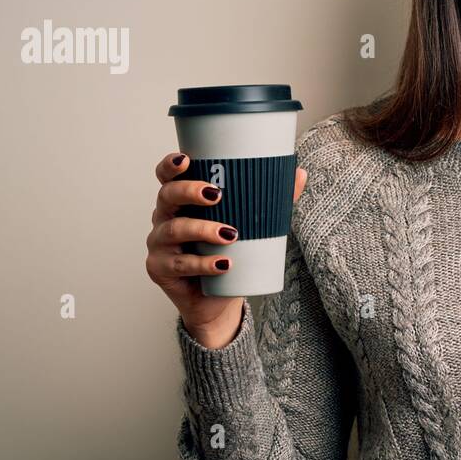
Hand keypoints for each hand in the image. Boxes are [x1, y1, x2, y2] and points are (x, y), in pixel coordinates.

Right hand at [145, 152, 308, 346]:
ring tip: (230, 234)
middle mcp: (164, 218)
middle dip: (189, 191)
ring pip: (175, 230)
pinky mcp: (161, 269)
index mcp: (181, 202)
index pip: (166, 177)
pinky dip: (203, 264)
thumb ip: (273, 200)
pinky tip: (223, 264)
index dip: (170, 165)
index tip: (186, 159)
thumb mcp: (249, 225)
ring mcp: (159, 244)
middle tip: (217, 194)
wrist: (216, 300)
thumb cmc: (229, 254)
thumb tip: (300, 173)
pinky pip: (180, 264)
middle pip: (167, 197)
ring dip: (203, 229)